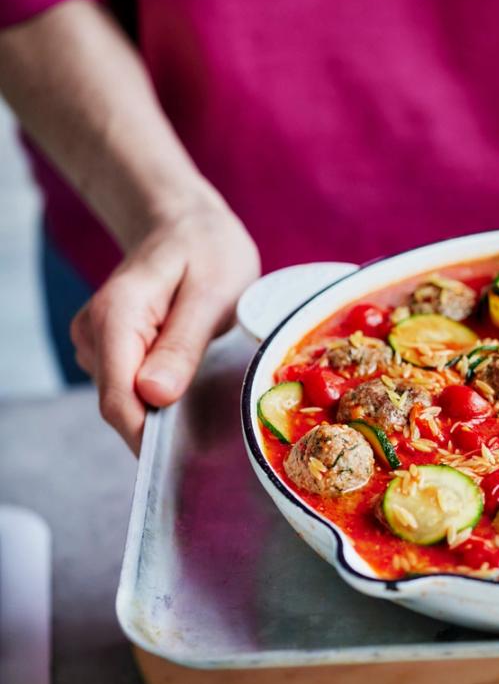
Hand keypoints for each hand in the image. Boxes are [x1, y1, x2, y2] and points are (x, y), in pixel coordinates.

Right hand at [71, 204, 259, 452]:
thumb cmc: (207, 252)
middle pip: (119, 405)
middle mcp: (95, 333)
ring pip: (126, 401)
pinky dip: (162, 397)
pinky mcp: (113, 351)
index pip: (117, 398)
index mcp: (116, 316)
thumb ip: (182, 344)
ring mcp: (99, 343)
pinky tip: (195, 385)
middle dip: (162, 427)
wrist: (188, 226)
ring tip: (212, 397)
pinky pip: (133, 389)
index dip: (148, 436)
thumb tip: (154, 396)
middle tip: (217, 433)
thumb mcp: (210, 294)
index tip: (189, 457)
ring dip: (164, 412)